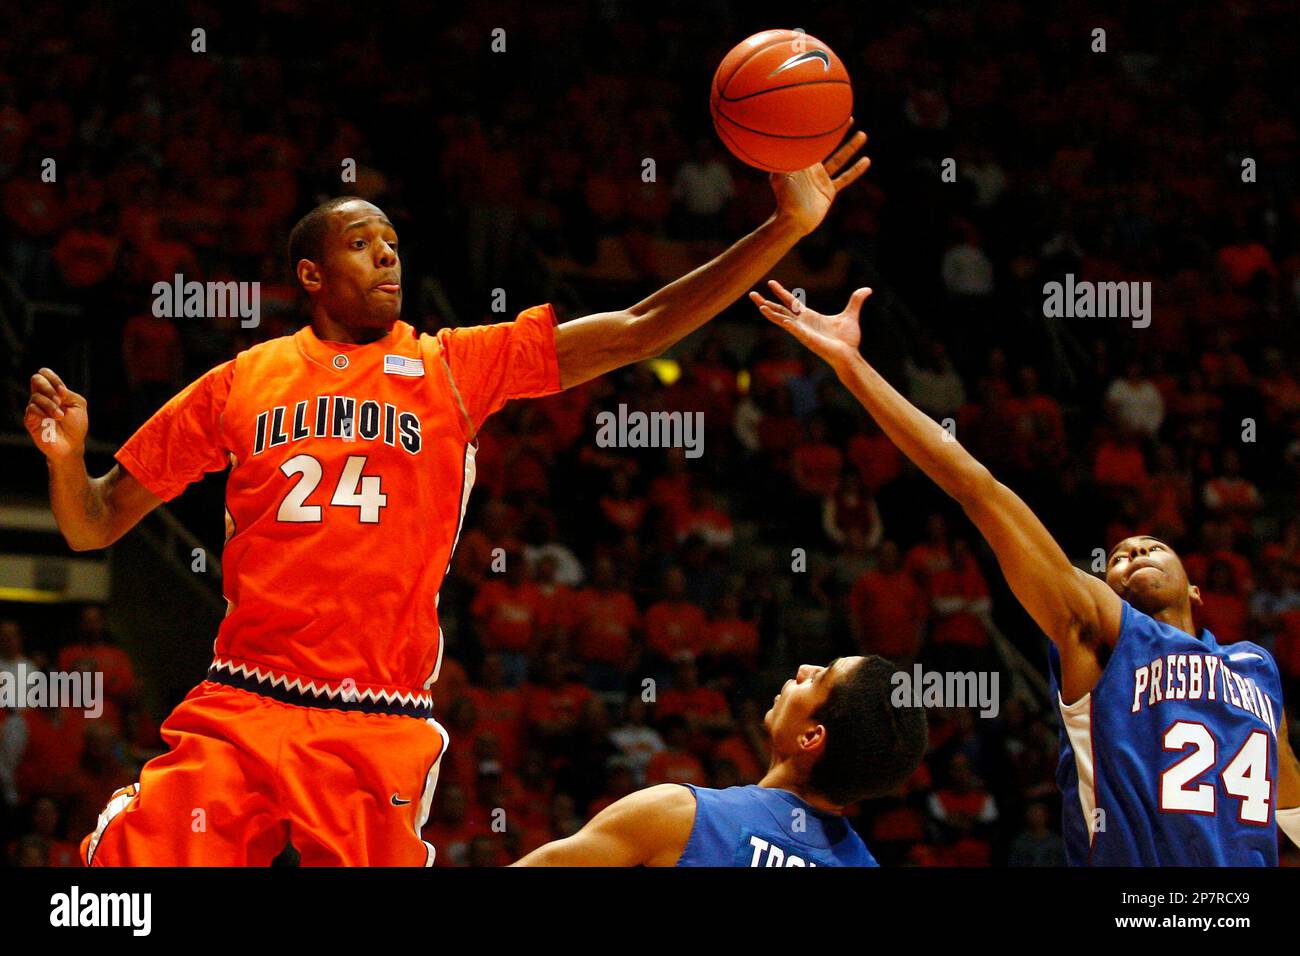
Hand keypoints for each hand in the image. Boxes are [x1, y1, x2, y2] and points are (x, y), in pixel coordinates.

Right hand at [25, 368, 88, 461]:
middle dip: (50, 388)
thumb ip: (69, 394)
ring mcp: (35, 408)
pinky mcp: (30, 419)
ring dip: (51, 405)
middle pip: (36, 379)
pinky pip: (32, 408)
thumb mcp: (78, 405)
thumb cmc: (76, 425)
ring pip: (36, 396)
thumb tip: (56, 391)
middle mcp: (42, 397)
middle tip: (60, 401)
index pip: (44, 374)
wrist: (72, 445)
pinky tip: (52, 420)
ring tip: (60, 416)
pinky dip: (44, 412)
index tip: (64, 392)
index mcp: (54, 391)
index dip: (53, 378)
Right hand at [748, 281, 870, 372]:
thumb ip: (856, 301)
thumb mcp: (851, 314)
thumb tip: (868, 289)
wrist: (849, 355)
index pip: (791, 302)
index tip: (771, 283)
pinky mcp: (804, 336)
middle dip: (766, 302)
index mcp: (809, 317)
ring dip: (767, 310)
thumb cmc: (847, 340)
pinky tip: (767, 312)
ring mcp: (801, 330)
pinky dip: (779, 319)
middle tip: (751, 294)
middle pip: (780, 310)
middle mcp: (802, 323)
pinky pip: (789, 325)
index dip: (781, 292)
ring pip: (780, 317)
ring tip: (755, 302)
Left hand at [769, 126, 869, 236]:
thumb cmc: (785, 196)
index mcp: (801, 161)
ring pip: (840, 159)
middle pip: (828, 146)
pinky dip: (855, 170)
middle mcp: (812, 168)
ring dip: (851, 147)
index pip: (812, 140)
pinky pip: (845, 178)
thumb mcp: (782, 170)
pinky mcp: (829, 191)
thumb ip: (783, 153)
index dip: (821, 127)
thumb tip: (781, 130)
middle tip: (848, 116)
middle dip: (837, 132)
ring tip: (863, 134)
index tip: (829, 112)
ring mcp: (821, 179)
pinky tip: (866, 160)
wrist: (793, 219)